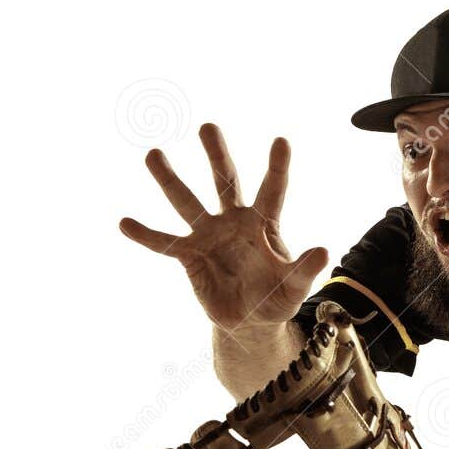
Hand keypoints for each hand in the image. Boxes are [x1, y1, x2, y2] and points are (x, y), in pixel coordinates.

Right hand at [119, 123, 328, 331]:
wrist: (250, 322)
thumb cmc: (277, 298)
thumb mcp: (295, 287)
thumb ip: (305, 269)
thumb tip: (325, 251)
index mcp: (264, 224)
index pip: (272, 191)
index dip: (277, 167)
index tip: (282, 140)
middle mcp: (234, 222)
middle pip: (225, 182)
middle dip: (217, 155)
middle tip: (208, 126)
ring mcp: (209, 236)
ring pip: (187, 202)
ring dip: (170, 179)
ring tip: (154, 153)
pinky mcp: (189, 256)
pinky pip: (165, 243)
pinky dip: (145, 234)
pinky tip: (124, 222)